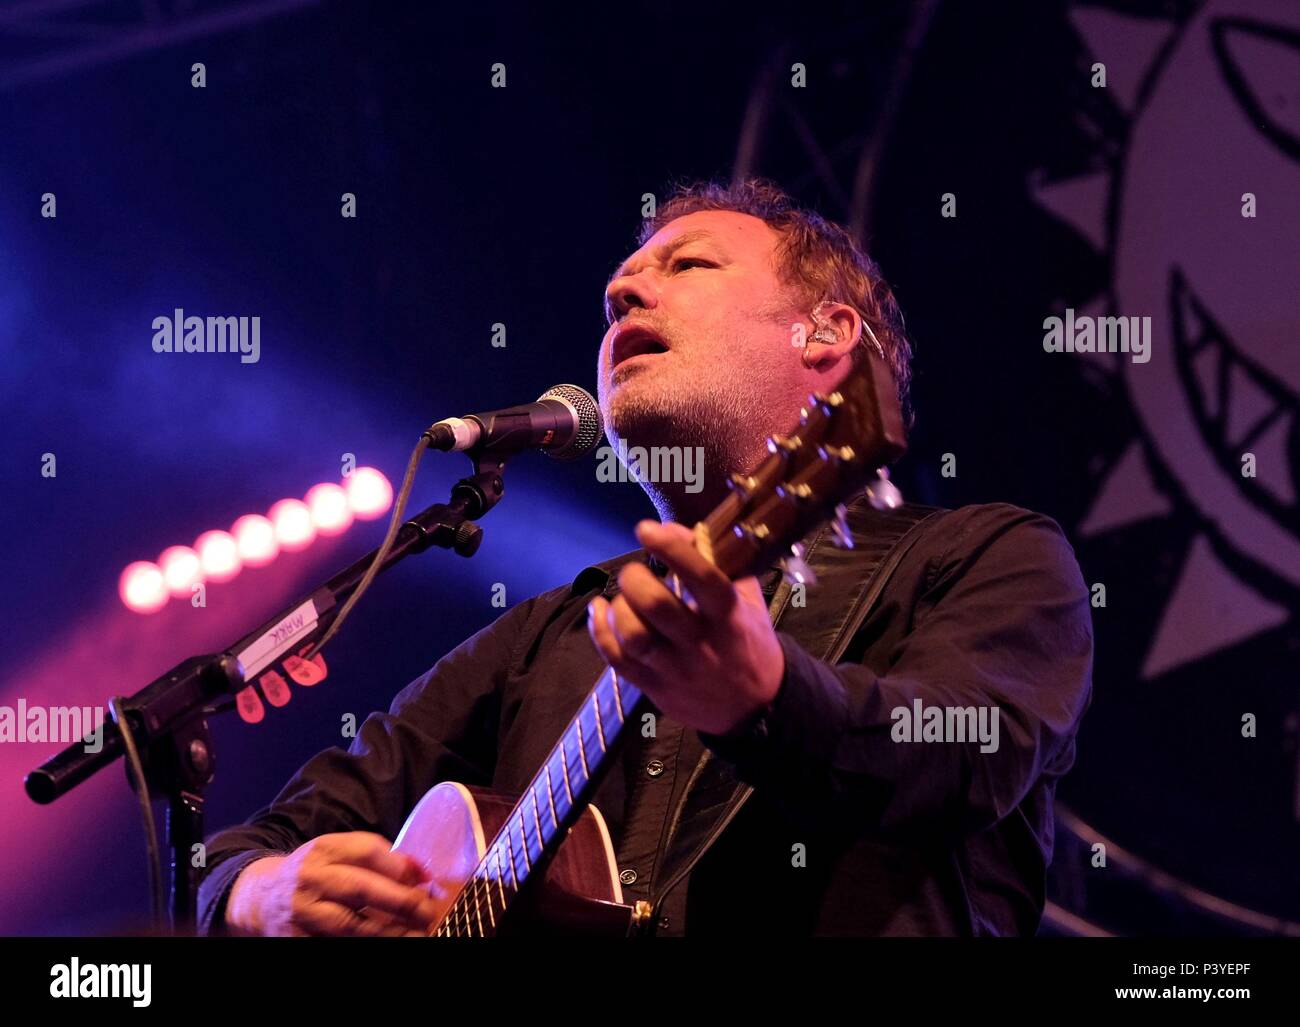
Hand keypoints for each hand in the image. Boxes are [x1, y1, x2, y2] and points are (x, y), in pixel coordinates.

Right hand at [225, 832, 440, 936]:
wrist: (261, 898)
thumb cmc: (313, 873)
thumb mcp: (339, 853)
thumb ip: (378, 856)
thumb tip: (422, 873)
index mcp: (325, 849)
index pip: (367, 851)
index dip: (401, 866)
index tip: (427, 882)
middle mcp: (312, 878)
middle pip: (360, 888)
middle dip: (399, 901)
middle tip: (428, 912)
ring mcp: (302, 912)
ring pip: (348, 924)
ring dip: (386, 931)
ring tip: (415, 935)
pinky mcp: (297, 939)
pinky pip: (334, 942)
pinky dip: (363, 944)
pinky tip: (386, 942)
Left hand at [586, 520, 784, 735]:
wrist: (755, 707)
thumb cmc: (748, 641)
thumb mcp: (747, 600)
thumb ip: (717, 561)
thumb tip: (676, 530)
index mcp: (728, 616)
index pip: (701, 577)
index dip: (672, 549)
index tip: (646, 529)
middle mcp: (700, 643)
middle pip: (657, 607)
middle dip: (635, 579)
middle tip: (635, 572)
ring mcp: (675, 669)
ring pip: (633, 636)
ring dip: (619, 609)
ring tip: (624, 600)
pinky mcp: (654, 688)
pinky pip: (616, 660)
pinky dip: (600, 630)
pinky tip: (600, 610)